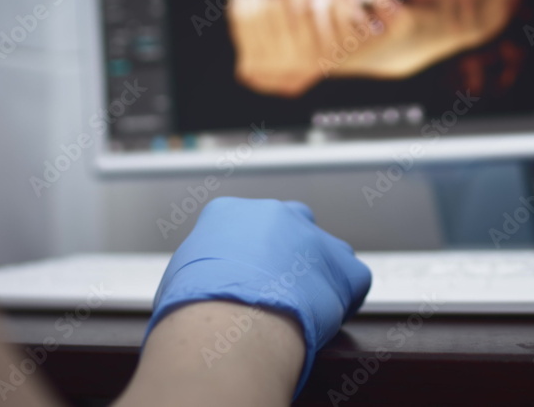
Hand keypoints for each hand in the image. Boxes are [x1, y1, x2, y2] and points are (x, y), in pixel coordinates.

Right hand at [145, 197, 371, 394]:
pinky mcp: (343, 265)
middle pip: (292, 224)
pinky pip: (353, 278)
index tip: (250, 275)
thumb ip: (202, 266)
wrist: (230, 322)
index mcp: (230, 212)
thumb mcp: (180, 273)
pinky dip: (345, 298)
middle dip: (289, 252)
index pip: (247, 224)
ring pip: (325, 250)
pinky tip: (327, 318)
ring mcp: (312, 237)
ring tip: (304, 307)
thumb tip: (205, 282)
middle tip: (278, 287)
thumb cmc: (196, 306)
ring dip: (318, 274)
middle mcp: (275, 214)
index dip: (250, 254)